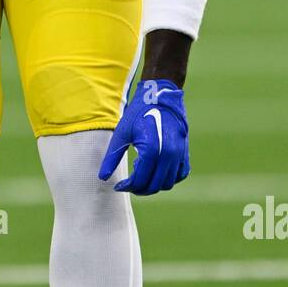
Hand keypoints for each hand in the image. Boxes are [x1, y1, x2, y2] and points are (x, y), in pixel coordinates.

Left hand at [98, 79, 189, 194]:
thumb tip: (102, 178)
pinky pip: (180, 175)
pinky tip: (157, 173)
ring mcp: (179, 154)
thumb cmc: (138, 114)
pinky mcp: (185, 152)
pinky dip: (169, 179)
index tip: (118, 186)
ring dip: (154, 185)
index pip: (139, 180)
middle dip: (139, 189)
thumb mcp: (121, 134)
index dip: (127, 187)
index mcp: (151, 150)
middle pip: (154, 186)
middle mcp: (168, 155)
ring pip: (167, 183)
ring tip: (142, 176)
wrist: (160, 97)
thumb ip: (111, 158)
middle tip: (129, 185)